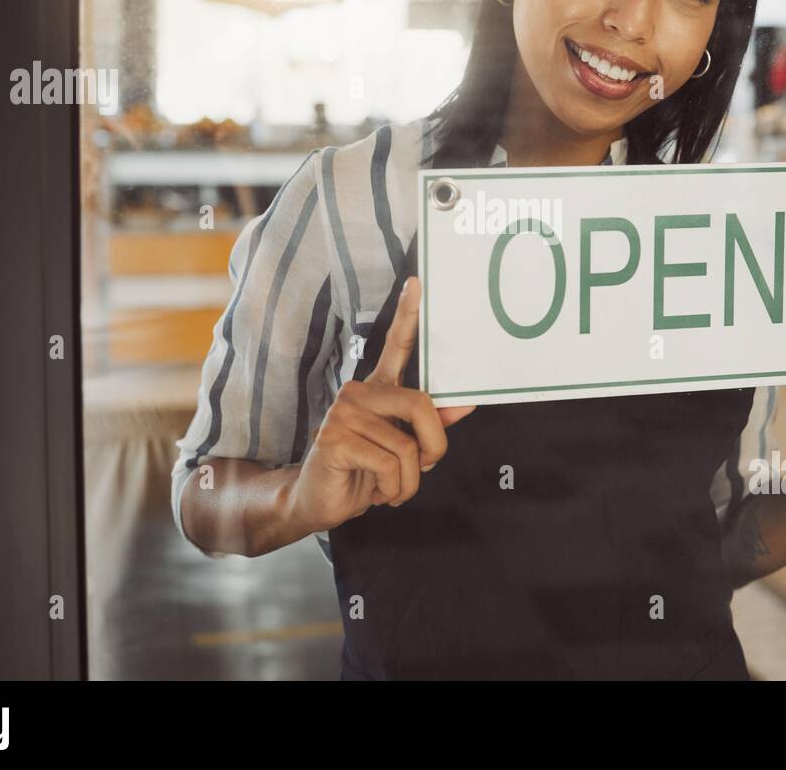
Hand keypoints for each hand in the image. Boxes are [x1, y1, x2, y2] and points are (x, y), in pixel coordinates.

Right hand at [288, 276, 476, 532]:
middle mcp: (359, 392)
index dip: (408, 314)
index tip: (418, 283)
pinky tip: (374, 493)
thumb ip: (432, 425)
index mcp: (378, 390)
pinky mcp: (334, 438)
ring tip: (390, 488)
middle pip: (421, 405)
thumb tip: (467, 403)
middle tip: (425, 468)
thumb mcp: (404, 449)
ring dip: (409, 480)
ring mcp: (344, 412)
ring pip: (407, 445)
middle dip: (435, 446)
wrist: (318, 502)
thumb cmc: (363, 472)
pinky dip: (392, 488)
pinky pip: (389, 463)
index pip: (395, 346)